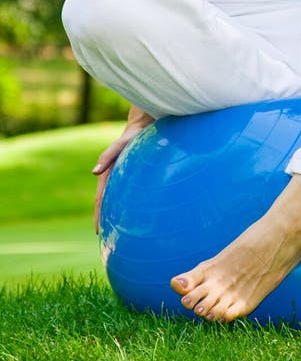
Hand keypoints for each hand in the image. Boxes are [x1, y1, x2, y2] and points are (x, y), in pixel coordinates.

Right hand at [92, 113, 153, 233]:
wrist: (145, 124)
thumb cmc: (133, 134)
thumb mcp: (120, 144)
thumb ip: (107, 155)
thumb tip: (94, 173)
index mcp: (108, 172)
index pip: (100, 199)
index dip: (99, 215)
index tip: (98, 231)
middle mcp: (114, 176)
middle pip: (106, 201)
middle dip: (104, 218)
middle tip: (105, 237)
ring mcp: (123, 176)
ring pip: (116, 198)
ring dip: (114, 212)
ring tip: (116, 229)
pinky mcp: (133, 175)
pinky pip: (127, 192)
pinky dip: (126, 203)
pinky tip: (133, 211)